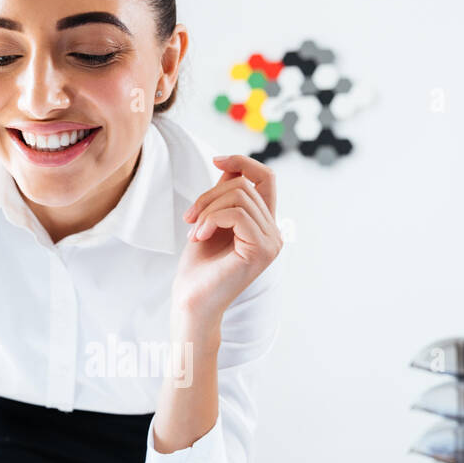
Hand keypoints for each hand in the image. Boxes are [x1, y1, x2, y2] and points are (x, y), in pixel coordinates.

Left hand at [173, 153, 283, 325]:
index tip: (216, 160)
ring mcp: (272, 242)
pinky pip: (237, 214)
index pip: (266, 178)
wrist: (192, 302)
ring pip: (239, 196)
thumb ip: (223, 196)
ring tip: (193, 231)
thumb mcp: (210, 220)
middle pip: (245, 185)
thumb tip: (228, 163)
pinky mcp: (262, 251)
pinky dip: (211, 219)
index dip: (243, 162)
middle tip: (189, 219)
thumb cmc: (198, 268)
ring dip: (207, 209)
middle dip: (209, 195)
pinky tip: (198, 237)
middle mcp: (274, 232)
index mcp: (264, 224)